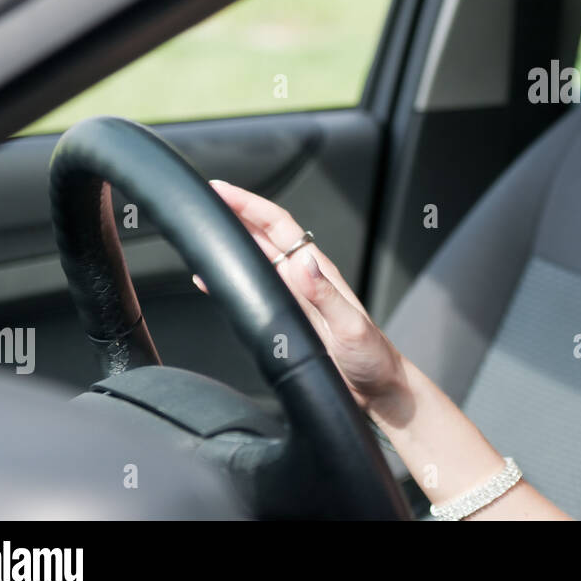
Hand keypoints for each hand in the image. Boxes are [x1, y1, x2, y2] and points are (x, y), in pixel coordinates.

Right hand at [199, 179, 405, 413]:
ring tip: (203, 231)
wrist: (378, 389)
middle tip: (204, 200)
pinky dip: (230, 282)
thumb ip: (325, 296)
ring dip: (230, 244)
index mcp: (318, 271)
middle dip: (234, 214)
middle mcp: (303, 280)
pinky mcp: (286, 319)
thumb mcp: (351, 326)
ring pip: (255, 260)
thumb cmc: (372, 357)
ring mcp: (293, 298)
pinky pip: (254, 292)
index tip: (223, 192)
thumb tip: (301, 263)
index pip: (279, 226)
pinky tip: (211, 280)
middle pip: (262, 235)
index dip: (250, 205)